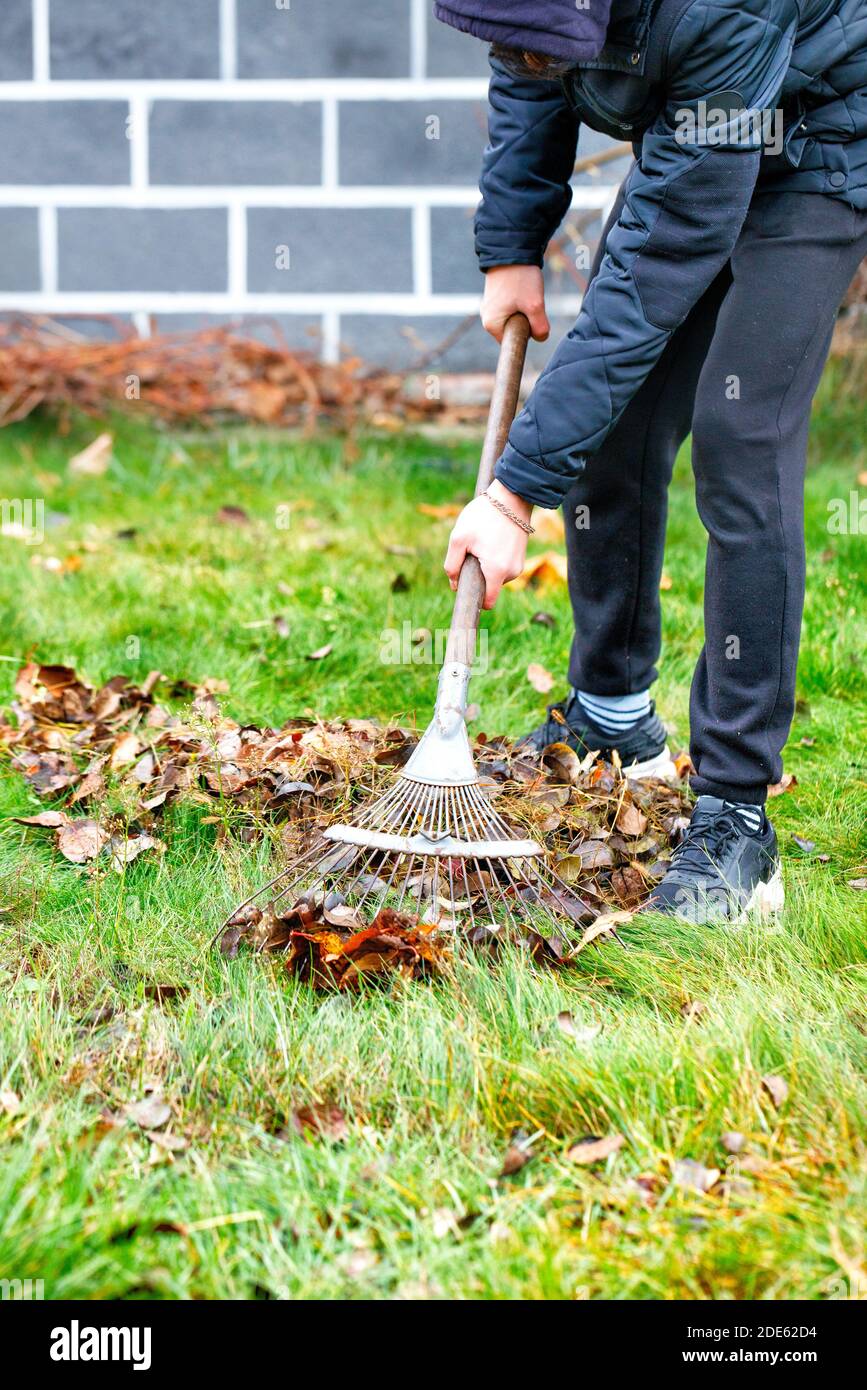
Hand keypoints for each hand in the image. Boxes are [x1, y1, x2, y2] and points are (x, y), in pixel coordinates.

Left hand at [443, 479, 531, 608]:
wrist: (512, 496)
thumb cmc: (483, 516)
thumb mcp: (459, 538)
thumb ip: (452, 564)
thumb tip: (454, 584)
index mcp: (496, 571)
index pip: (488, 602)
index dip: (474, 599)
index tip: (465, 589)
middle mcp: (511, 572)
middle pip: (489, 587)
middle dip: (478, 576)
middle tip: (472, 552)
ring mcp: (519, 564)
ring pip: (496, 576)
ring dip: (486, 566)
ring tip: (483, 543)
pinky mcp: (521, 556)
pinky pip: (503, 566)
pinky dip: (495, 559)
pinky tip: (492, 541)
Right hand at [481, 265, 548, 342]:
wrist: (511, 249)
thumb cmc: (520, 279)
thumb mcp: (535, 305)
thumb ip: (540, 327)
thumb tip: (541, 338)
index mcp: (492, 325)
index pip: (513, 342)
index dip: (527, 333)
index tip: (530, 315)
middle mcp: (487, 319)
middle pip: (513, 331)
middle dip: (526, 320)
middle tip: (529, 301)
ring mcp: (489, 308)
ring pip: (514, 319)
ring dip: (524, 310)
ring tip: (524, 293)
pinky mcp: (495, 298)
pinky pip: (511, 309)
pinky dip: (520, 302)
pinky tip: (521, 289)